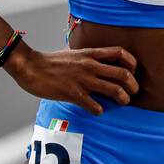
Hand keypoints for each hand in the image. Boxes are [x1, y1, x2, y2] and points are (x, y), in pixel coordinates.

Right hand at [4, 43, 137, 114]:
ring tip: (123, 103)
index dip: (132, 62)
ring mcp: (83, 80)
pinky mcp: (73, 94)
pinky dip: (100, 110)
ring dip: (123, 99)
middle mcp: (90, 65)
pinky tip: (98, 110)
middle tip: (133, 93)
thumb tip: (99, 62)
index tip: (133, 71)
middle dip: (133, 86)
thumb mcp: (74, 53)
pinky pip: (95, 105)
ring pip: (114, 90)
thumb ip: (88, 57)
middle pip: (123, 74)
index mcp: (90, 53)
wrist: (30, 66)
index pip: (120, 53)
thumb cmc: (51, 61)